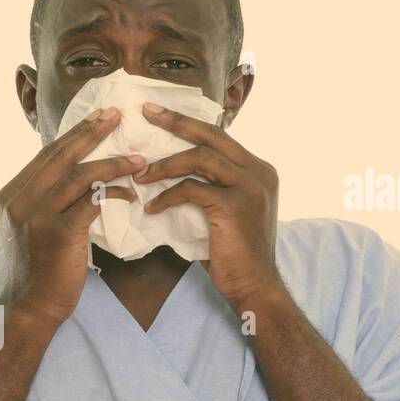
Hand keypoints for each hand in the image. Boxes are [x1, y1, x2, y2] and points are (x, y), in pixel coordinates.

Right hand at [0, 107, 144, 326]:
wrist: (32, 307)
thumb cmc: (39, 268)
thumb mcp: (32, 226)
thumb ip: (45, 199)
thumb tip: (73, 173)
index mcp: (11, 194)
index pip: (46, 155)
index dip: (75, 134)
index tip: (99, 118)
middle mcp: (19, 200)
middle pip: (60, 156)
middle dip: (92, 133)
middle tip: (117, 115)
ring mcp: (36, 216)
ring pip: (78, 175)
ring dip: (112, 163)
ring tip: (139, 158)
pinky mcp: (58, 233)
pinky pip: (92, 202)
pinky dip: (114, 192)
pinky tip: (132, 191)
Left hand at [131, 103, 283, 314]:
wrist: (254, 287)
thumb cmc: (234, 255)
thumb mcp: (227, 213)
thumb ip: (213, 189)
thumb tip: (176, 175)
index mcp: (258, 169)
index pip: (220, 137)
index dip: (189, 124)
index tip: (161, 114)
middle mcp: (258, 172)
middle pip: (211, 135)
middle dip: (176, 122)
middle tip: (147, 114)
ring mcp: (249, 186)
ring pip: (199, 158)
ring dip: (164, 165)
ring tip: (141, 176)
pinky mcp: (233, 205)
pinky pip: (192, 189)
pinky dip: (168, 196)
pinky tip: (153, 208)